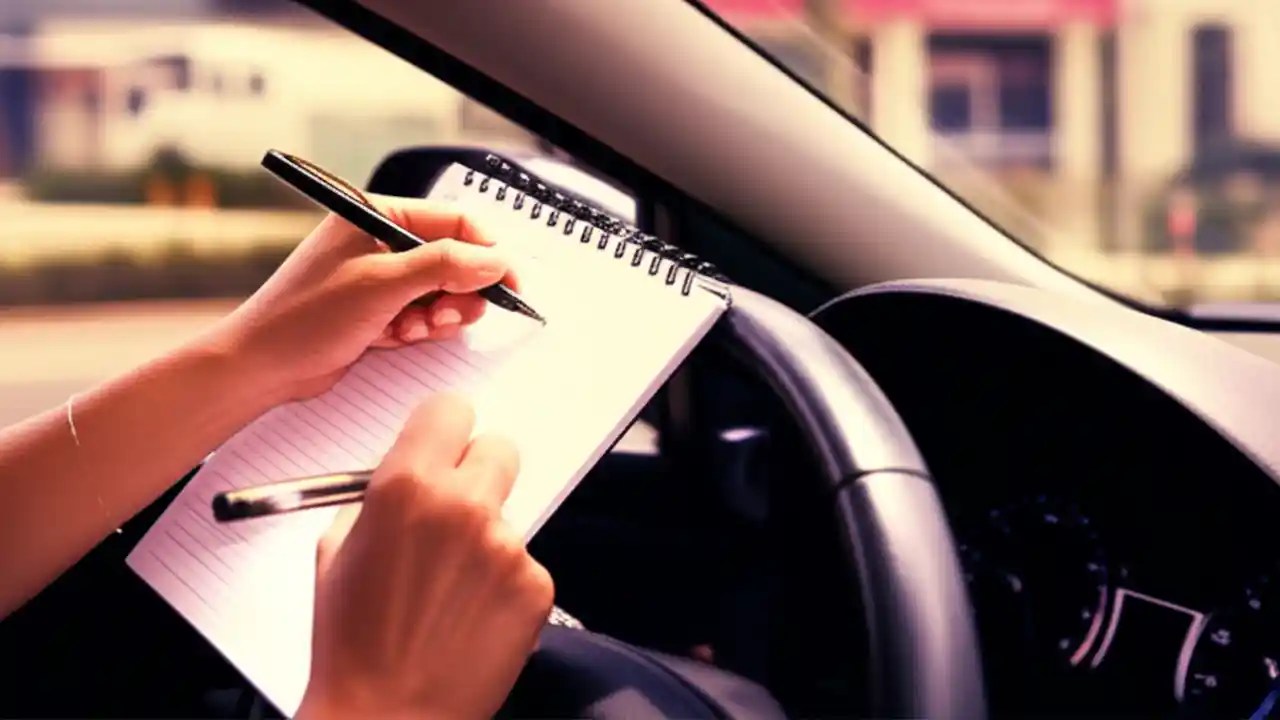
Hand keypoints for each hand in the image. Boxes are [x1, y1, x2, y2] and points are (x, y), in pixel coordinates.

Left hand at [209, 196, 517, 401]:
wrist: (263, 366)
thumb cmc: (304, 317)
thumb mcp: (381, 284)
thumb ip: (444, 266)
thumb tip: (495, 260)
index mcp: (377, 215)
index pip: (453, 221)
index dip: (486, 251)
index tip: (508, 282)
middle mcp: (381, 241)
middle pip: (455, 259)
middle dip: (458, 292)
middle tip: (448, 315)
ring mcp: (381, 277)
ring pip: (443, 292)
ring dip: (438, 315)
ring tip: (412, 328)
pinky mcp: (380, 309)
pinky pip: (424, 315)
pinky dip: (418, 330)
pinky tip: (393, 337)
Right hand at [298, 393, 553, 719]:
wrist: (386, 716)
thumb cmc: (350, 642)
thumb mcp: (336, 550)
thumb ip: (377, 497)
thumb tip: (408, 469)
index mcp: (406, 488)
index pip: (450, 409)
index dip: (445, 428)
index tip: (444, 442)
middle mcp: (464, 507)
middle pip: (499, 447)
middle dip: (478, 470)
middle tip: (456, 508)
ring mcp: (507, 547)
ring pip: (509, 514)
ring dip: (487, 538)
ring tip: (451, 589)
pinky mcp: (537, 586)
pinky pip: (526, 562)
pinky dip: (505, 583)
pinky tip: (472, 614)